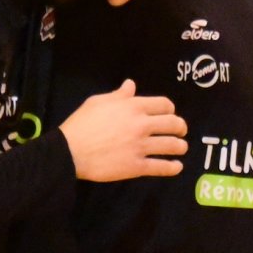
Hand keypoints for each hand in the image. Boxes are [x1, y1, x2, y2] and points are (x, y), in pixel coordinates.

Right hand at [60, 79, 187, 180]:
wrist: (70, 151)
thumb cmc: (82, 124)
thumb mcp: (98, 102)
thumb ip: (119, 95)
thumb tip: (131, 85)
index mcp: (133, 107)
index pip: (164, 104)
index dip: (170, 109)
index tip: (170, 114)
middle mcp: (142, 125)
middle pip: (173, 124)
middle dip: (181, 127)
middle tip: (181, 131)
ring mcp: (141, 146)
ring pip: (172, 145)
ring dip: (180, 146)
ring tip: (181, 148)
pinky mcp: (137, 166)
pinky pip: (161, 167)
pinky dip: (172, 168)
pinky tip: (177, 167)